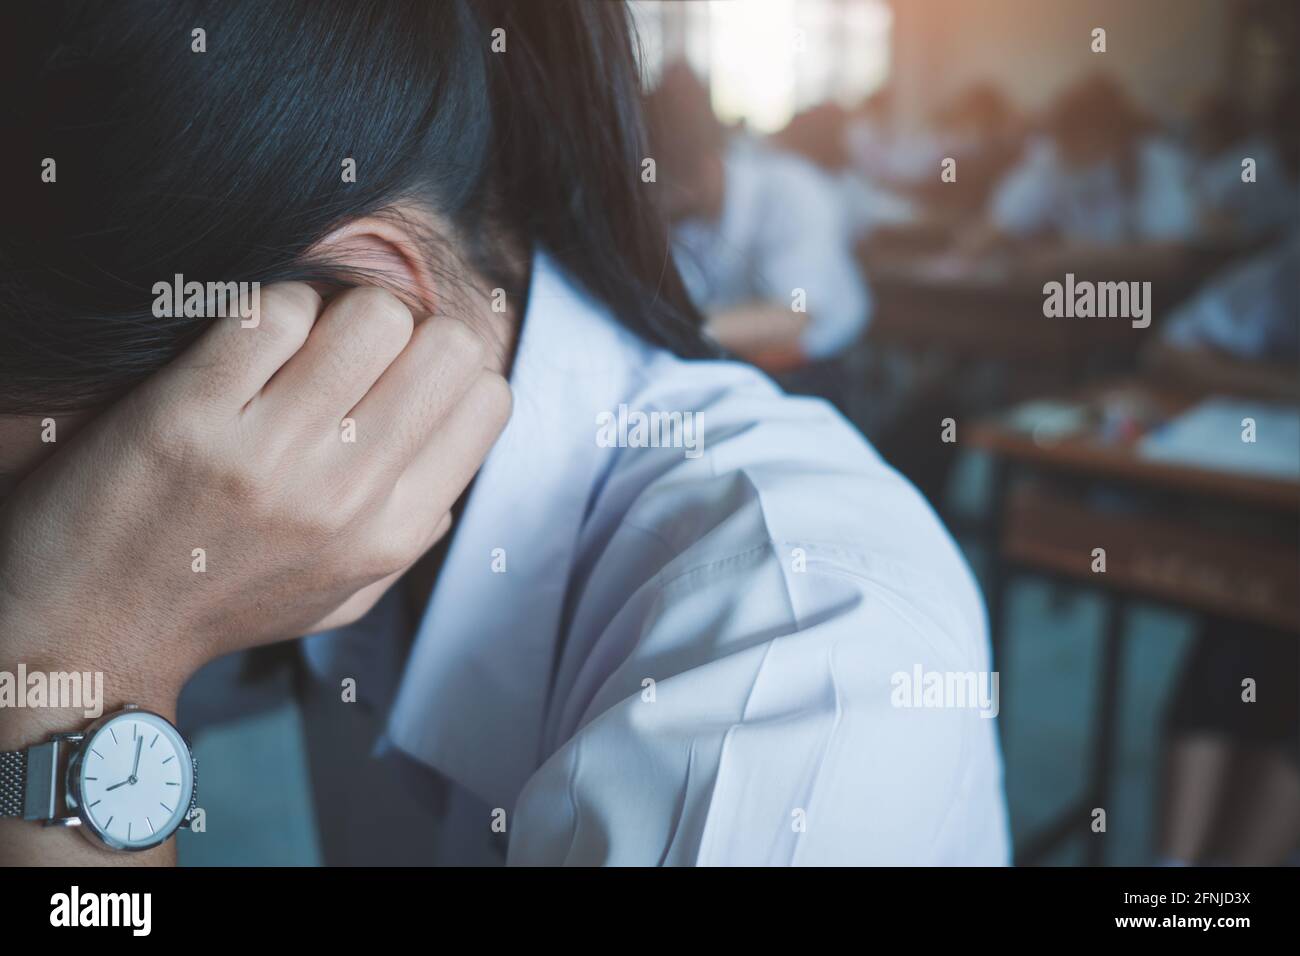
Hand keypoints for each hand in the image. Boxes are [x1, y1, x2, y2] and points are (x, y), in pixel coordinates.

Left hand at [0, 283, 510, 692]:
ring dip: (338, 311)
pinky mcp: (190, 416)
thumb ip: (411, 533)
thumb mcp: (341, 594)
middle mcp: (347, 496)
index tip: (406, 371)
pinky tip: (242, 345)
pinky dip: (267, 311)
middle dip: (410, 329)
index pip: (489, 399)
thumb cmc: (221, 604)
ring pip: (372, 313)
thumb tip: (451, 461)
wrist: (86, 632)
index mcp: (392, 534)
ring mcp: (271, 455)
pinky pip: (275, 310)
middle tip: (355, 350)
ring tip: (298, 345)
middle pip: (447, 344)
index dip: (450, 369)